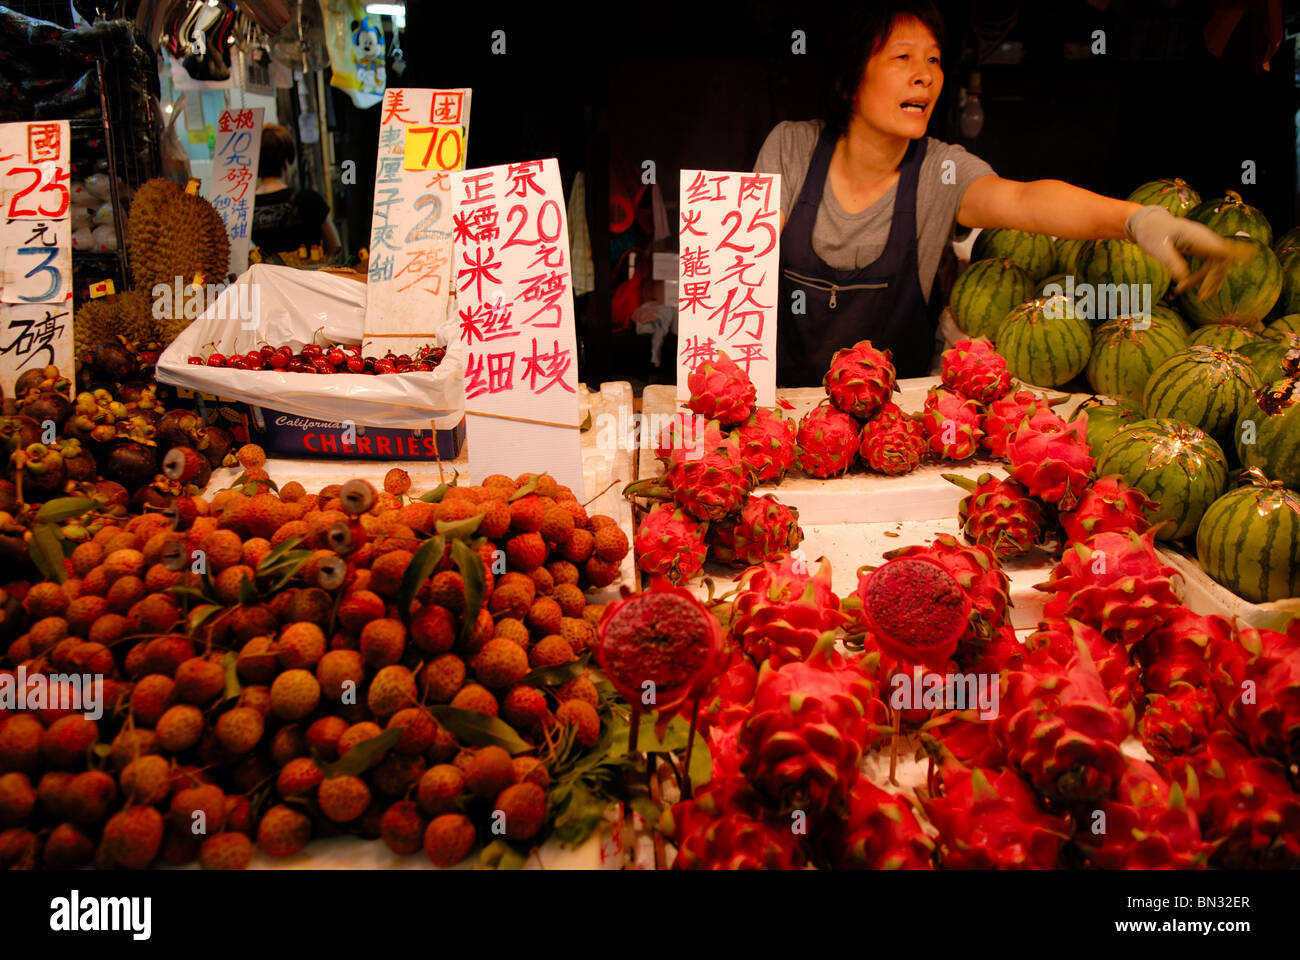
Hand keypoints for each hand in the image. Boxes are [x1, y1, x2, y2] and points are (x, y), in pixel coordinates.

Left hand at [1125, 205, 1253, 298]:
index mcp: (1197, 236)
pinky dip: (1201, 278)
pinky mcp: (1203, 249)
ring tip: (1179, 290)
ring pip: (1217, 265)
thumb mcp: (1156, 248)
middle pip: (1222, 261)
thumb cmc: (1152, 233)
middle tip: (1201, 296)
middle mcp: (1206, 239)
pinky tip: (1185, 287)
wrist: (1150, 223)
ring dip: (1204, 281)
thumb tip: (1184, 279)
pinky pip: (1211, 265)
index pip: (1222, 247)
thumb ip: (1170, 261)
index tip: (1248, 259)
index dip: (1236, 254)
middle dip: (1213, 279)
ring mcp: (1206, 244)